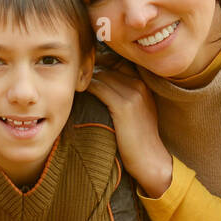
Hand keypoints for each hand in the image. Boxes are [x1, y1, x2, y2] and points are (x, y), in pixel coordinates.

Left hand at [85, 67, 173, 197]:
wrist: (150, 159)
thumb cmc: (136, 136)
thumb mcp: (135, 109)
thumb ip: (121, 92)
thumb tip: (95, 81)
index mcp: (142, 82)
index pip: (115, 61)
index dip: (97, 64)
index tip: (83, 71)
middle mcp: (139, 84)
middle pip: (106, 67)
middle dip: (88, 71)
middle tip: (72, 76)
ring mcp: (133, 94)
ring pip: (101, 75)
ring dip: (85, 79)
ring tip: (71, 84)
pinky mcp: (124, 106)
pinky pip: (98, 87)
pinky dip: (86, 88)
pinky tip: (77, 93)